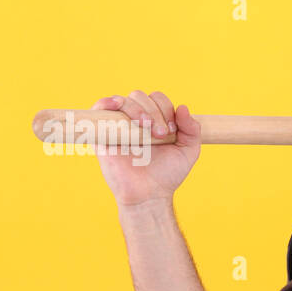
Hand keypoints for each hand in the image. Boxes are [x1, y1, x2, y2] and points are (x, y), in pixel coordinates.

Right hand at [90, 90, 201, 207]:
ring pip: (123, 100)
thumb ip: (192, 129)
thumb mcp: (188, 151)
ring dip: (137, 109)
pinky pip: (99, 109)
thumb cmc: (167, 174)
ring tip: (145, 128)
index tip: (171, 131)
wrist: (149, 194)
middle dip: (154, 111)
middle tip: (160, 134)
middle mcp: (135, 120)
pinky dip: (106, 102)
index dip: (166, 109)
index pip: (158, 99)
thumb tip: (183, 107)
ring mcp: (119, 126)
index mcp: (154, 120)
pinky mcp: (102, 134)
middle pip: (140, 96)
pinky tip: (117, 104)